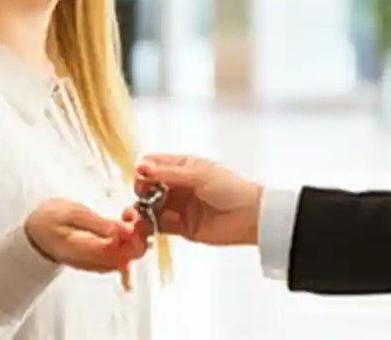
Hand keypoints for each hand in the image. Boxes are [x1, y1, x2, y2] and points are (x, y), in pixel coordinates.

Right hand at [24, 199, 147, 273]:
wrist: (35, 234)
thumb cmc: (50, 220)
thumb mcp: (73, 214)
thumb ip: (101, 224)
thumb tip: (128, 230)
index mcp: (89, 251)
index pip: (125, 250)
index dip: (136, 232)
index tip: (129, 213)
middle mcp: (97, 262)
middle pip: (133, 255)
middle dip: (139, 232)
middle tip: (129, 213)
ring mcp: (100, 264)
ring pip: (130, 255)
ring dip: (135, 235)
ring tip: (125, 215)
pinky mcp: (101, 261)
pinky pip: (123, 254)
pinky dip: (128, 240)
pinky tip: (122, 225)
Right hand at [133, 154, 262, 246]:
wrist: (250, 217)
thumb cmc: (231, 189)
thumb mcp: (198, 175)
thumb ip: (168, 174)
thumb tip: (142, 166)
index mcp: (184, 167)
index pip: (156, 164)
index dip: (145, 169)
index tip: (140, 175)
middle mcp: (179, 186)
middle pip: (150, 186)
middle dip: (142, 190)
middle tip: (142, 194)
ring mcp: (179, 206)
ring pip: (152, 206)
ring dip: (143, 209)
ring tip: (140, 213)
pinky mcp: (182, 227)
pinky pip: (161, 225)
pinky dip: (152, 225)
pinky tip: (151, 223)